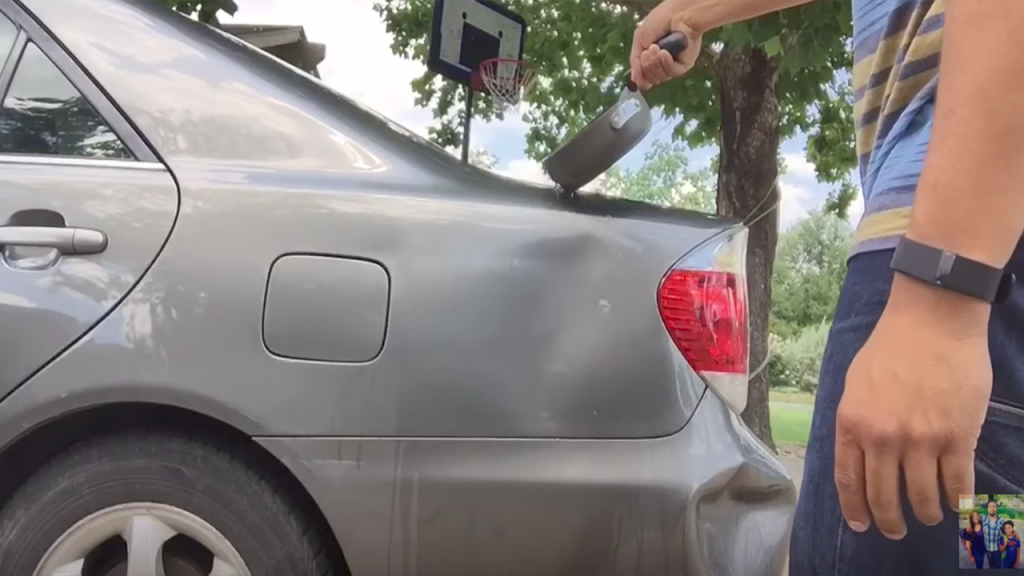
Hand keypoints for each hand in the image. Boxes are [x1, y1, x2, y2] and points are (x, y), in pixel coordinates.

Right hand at [629, 0, 701, 90]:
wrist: (677, 15)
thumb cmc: (659, 22)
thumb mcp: (639, 40)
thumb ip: (635, 61)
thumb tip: (634, 81)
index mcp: (650, 58)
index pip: (643, 77)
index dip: (640, 77)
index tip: (637, 73)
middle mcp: (661, 64)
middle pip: (650, 79)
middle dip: (646, 65)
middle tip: (649, 50)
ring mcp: (673, 66)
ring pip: (660, 78)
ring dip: (655, 63)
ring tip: (657, 47)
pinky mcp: (684, 65)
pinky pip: (672, 73)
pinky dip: (666, 63)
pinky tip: (665, 52)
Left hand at [834, 275, 991, 538]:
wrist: (932, 321)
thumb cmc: (890, 347)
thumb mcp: (854, 384)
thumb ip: (856, 421)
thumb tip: (858, 453)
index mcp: (852, 423)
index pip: (848, 481)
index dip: (854, 509)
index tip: (861, 525)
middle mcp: (882, 437)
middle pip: (882, 496)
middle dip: (889, 521)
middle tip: (895, 531)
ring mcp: (921, 439)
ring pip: (921, 496)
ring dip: (926, 514)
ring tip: (929, 517)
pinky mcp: (958, 436)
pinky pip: (957, 482)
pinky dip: (957, 499)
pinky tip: (957, 503)